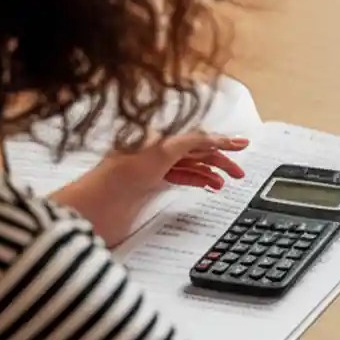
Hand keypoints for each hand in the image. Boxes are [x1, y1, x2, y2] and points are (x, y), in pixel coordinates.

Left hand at [96, 131, 249, 195]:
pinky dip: (197, 180)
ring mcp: (155, 167)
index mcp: (161, 136)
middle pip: (197, 151)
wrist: (97, 203)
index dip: (223, 140)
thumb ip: (191, 141)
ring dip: (211, 172)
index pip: (199, 136)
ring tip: (226, 181)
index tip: (243, 144)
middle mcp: (159, 149)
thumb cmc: (121, 174)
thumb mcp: (163, 150)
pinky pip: (181, 178)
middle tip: (239, 172)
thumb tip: (215, 137)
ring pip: (191, 166)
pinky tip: (207, 184)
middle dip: (221, 160)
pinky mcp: (151, 183)